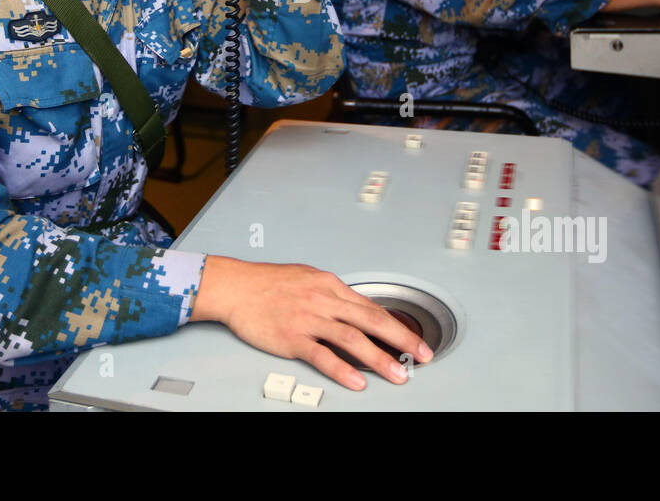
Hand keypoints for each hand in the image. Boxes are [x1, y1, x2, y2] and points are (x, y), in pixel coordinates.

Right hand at [189, 256, 432, 390]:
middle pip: (372, 321)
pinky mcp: (292, 338)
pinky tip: (357, 381)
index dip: (398, 325)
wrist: (237, 287)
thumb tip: (356, 308)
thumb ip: (333, 294)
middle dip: (402, 340)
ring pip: (353, 339)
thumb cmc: (268, 282)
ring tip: (398, 373)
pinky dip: (342, 370)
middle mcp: (324, 300)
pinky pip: (323, 356)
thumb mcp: (308, 278)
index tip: (415, 340)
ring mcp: (309, 319)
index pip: (372, 307)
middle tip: (422, 356)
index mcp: (330, 285)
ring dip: (380, 358)